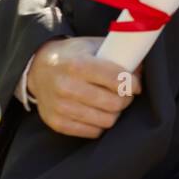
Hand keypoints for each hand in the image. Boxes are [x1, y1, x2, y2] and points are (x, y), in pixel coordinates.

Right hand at [27, 37, 142, 138]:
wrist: (37, 69)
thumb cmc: (72, 56)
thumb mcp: (92, 46)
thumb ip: (118, 55)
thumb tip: (141, 68)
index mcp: (77, 64)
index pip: (117, 80)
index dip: (133, 84)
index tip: (135, 85)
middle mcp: (66, 86)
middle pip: (114, 103)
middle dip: (126, 99)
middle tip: (125, 95)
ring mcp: (60, 106)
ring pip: (106, 120)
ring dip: (114, 113)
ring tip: (112, 104)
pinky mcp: (56, 122)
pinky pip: (92, 132)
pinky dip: (100, 124)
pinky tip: (98, 113)